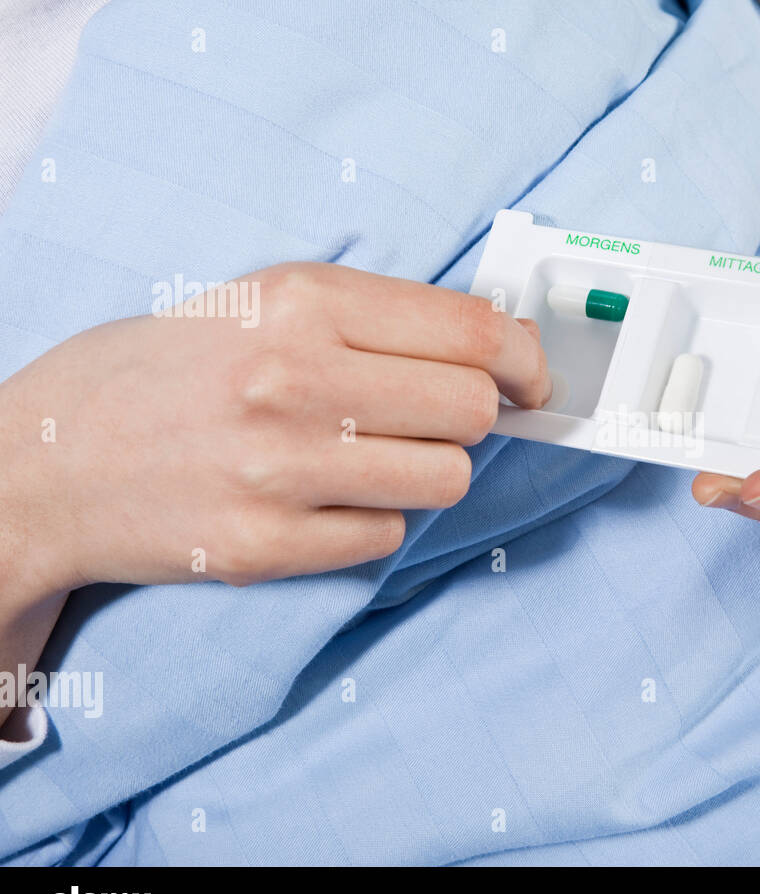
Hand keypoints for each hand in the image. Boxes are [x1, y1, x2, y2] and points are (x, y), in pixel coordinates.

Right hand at [0, 262, 549, 594]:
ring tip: (366, 458)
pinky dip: (372, 520)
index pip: (470, 329)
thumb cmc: (157, 374)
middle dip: (475, 416)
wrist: (39, 463)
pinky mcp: (267, 547)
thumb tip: (491, 347)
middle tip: (441, 418)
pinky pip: (387, 537)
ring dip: (426, 470)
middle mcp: (295, 380)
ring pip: (445, 480)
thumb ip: (370, 318)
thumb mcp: (254, 303)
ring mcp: (281, 471)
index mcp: (298, 301)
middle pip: (473, 410)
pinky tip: (319, 500)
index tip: (530, 378)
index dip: (524, 358)